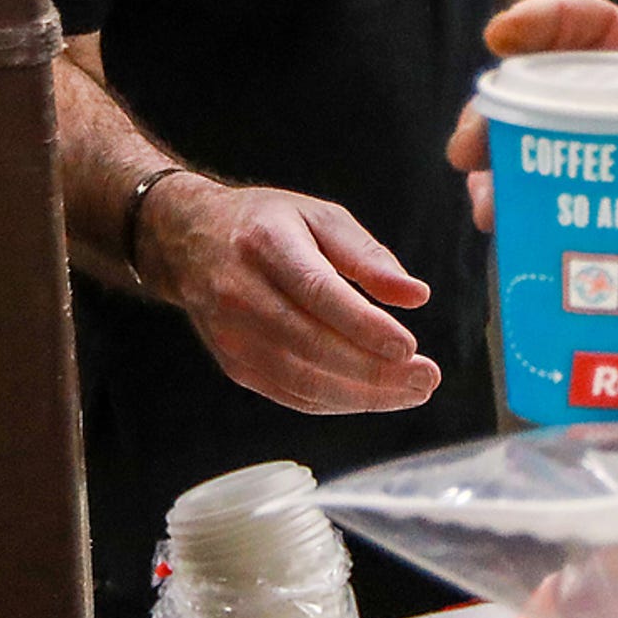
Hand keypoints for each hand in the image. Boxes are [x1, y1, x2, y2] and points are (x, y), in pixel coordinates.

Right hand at [141, 176, 441, 414]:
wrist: (190, 243)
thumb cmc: (267, 225)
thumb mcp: (320, 216)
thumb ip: (368, 256)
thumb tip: (415, 295)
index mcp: (266, 244)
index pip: (318, 293)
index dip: (364, 326)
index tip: (409, 347)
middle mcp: (241, 292)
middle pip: (313, 345)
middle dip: (376, 371)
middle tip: (427, 378)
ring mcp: (232, 334)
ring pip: (303, 379)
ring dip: (364, 395)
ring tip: (412, 391)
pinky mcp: (234, 364)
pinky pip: (291, 393)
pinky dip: (337, 401)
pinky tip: (374, 395)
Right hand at [445, 0, 617, 319]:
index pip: (601, 33)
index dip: (549, 22)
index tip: (500, 35)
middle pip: (547, 97)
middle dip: (497, 113)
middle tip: (468, 151)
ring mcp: (613, 172)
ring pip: (536, 156)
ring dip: (498, 174)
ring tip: (487, 210)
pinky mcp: (607, 223)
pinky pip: (548, 212)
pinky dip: (519, 223)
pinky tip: (505, 242)